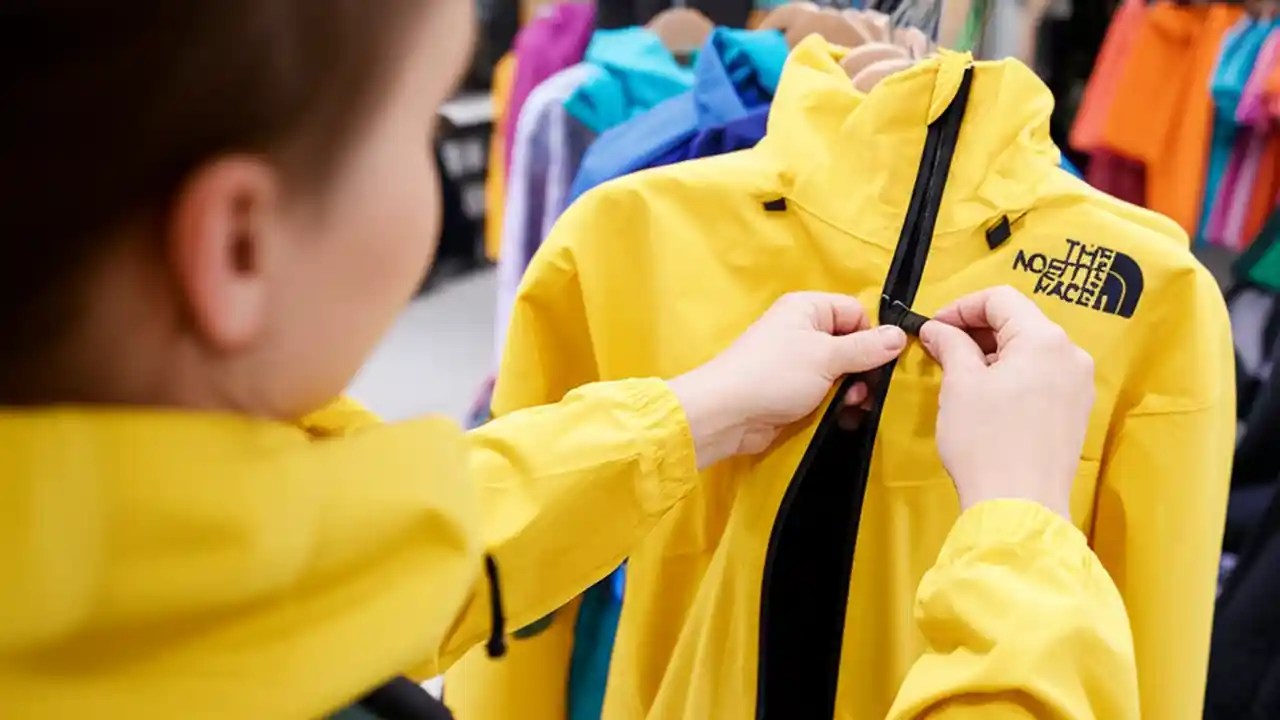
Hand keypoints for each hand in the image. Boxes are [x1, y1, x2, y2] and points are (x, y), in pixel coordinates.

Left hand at [669, 292, 906, 468]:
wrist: (727, 415)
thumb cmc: (775, 375)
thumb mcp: (827, 357)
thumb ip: (866, 348)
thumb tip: (900, 335)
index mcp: (808, 308)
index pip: (856, 312)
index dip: (871, 335)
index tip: (880, 361)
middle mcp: (803, 330)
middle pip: (852, 343)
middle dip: (865, 368)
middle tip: (867, 390)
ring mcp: (798, 361)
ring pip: (843, 371)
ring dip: (853, 389)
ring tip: (852, 404)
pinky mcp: (794, 390)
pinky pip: (827, 391)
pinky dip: (838, 402)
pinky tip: (843, 415)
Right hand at [918, 286, 1094, 519]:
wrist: (1019, 506)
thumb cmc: (987, 443)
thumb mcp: (960, 384)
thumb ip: (951, 345)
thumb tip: (938, 330)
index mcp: (1044, 339)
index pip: (1000, 299)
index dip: (961, 307)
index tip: (935, 326)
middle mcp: (1070, 355)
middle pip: (1020, 322)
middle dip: (977, 330)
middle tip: (942, 349)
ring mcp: (1078, 385)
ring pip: (1031, 351)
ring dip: (994, 354)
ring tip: (961, 376)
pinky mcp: (1075, 413)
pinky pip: (1042, 377)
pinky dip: (1013, 376)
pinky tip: (987, 398)